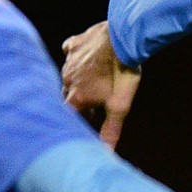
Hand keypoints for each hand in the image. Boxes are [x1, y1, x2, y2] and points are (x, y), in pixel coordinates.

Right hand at [60, 21, 143, 149]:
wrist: (123, 38)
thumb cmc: (122, 73)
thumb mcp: (120, 106)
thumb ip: (110, 131)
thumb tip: (106, 153)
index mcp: (75, 97)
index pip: (67, 115)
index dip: (77, 120)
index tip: (88, 121)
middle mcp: (67, 80)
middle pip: (67, 96)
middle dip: (78, 102)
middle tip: (94, 106)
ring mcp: (69, 61)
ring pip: (67, 75)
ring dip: (77, 82)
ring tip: (94, 83)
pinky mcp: (74, 44)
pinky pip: (69, 52)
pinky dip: (75, 57)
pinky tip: (85, 58)